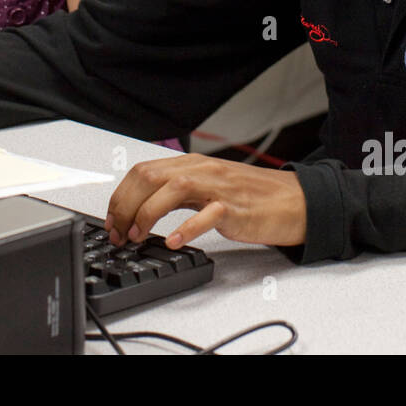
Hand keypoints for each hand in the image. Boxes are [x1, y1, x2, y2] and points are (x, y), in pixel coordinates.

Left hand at [104, 153, 306, 249]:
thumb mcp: (208, 186)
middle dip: (125, 206)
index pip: (142, 171)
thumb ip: (178, 192)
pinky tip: (174, 241)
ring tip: (138, 236)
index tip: (112, 221)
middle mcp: (202, 170)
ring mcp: (219, 188)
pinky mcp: (235, 208)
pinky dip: (186, 228)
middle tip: (118, 233)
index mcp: (192, 164)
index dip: (120, 196)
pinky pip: (207, 214)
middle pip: (149, 177)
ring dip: (146, 214)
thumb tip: (141, 208)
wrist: (294, 202)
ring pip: (172, 188)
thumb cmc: (251, 197)